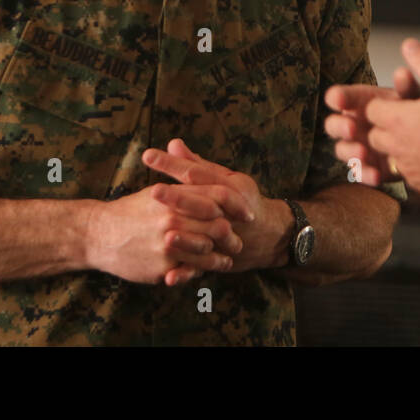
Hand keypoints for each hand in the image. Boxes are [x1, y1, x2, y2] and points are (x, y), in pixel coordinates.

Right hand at [85, 181, 245, 285]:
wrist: (98, 234)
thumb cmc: (130, 211)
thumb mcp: (156, 192)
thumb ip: (182, 183)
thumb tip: (203, 171)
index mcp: (175, 195)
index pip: (219, 196)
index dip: (238, 205)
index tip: (249, 214)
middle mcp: (174, 217)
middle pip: (219, 225)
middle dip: (233, 234)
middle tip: (240, 239)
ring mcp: (169, 243)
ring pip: (209, 250)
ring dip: (223, 255)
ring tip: (229, 257)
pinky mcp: (163, 265)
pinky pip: (193, 269)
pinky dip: (204, 269)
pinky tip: (209, 269)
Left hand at [142, 140, 291, 272]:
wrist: (271, 235)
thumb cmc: (241, 200)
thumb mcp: (225, 178)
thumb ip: (197, 164)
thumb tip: (173, 144)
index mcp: (229, 187)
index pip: (197, 173)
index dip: (173, 165)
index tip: (148, 155)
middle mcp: (230, 212)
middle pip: (203, 202)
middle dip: (179, 198)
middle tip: (153, 191)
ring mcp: (228, 237)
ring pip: (207, 236)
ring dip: (187, 236)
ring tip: (164, 232)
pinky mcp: (222, 258)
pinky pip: (204, 267)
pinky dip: (188, 272)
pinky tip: (168, 276)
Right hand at [324, 66, 419, 185]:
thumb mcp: (419, 97)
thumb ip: (409, 87)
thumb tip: (403, 74)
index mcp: (366, 103)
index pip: (344, 97)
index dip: (338, 97)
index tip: (338, 99)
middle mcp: (359, 124)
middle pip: (335, 125)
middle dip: (339, 126)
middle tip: (351, 129)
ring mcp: (362, 147)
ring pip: (344, 150)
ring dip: (350, 152)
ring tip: (364, 153)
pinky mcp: (372, 168)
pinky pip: (362, 173)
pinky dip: (366, 175)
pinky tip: (376, 176)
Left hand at [349, 38, 419, 203]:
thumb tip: (409, 45)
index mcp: (397, 119)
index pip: (371, 110)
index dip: (382, 105)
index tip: (396, 104)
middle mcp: (395, 144)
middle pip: (374, 135)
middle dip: (384, 128)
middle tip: (405, 121)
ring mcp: (405, 166)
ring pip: (387, 157)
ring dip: (396, 148)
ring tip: (418, 140)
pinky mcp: (417, 184)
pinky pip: (404, 175)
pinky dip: (411, 167)